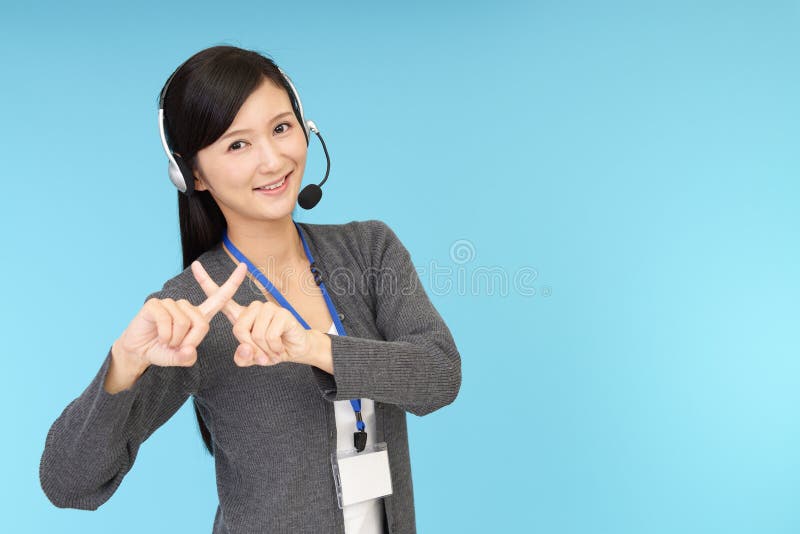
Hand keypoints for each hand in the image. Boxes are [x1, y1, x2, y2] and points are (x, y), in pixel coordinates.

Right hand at [115, 262, 248, 370]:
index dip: (233, 283)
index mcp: (198, 315)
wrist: (137, 351)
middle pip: (201, 323)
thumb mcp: (179, 358)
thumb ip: (187, 357)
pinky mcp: (155, 304)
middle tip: (176, 345)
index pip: (219, 297)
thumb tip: (188, 351)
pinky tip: (158, 335)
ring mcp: (170, 303)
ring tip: (166, 340)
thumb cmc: (162, 351)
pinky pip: (167, 320)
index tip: (244, 266)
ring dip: (174, 339)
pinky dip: (164, 335)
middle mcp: (186, 306)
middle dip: (190, 341)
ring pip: (183, 323)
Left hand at [191, 260, 313, 366]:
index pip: (221, 298)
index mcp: (242, 315)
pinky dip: (274, 347)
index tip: (194, 266)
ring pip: (256, 334)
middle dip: (251, 348)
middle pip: (239, 330)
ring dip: (265, 349)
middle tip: (262, 354)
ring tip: (273, 348)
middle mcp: (253, 308)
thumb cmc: (271, 350)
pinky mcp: (281, 312)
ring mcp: (268, 308)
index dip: (206, 282)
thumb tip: (244, 349)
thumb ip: (243, 357)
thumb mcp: (253, 358)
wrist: (296, 350)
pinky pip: (270, 336)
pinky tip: (280, 345)